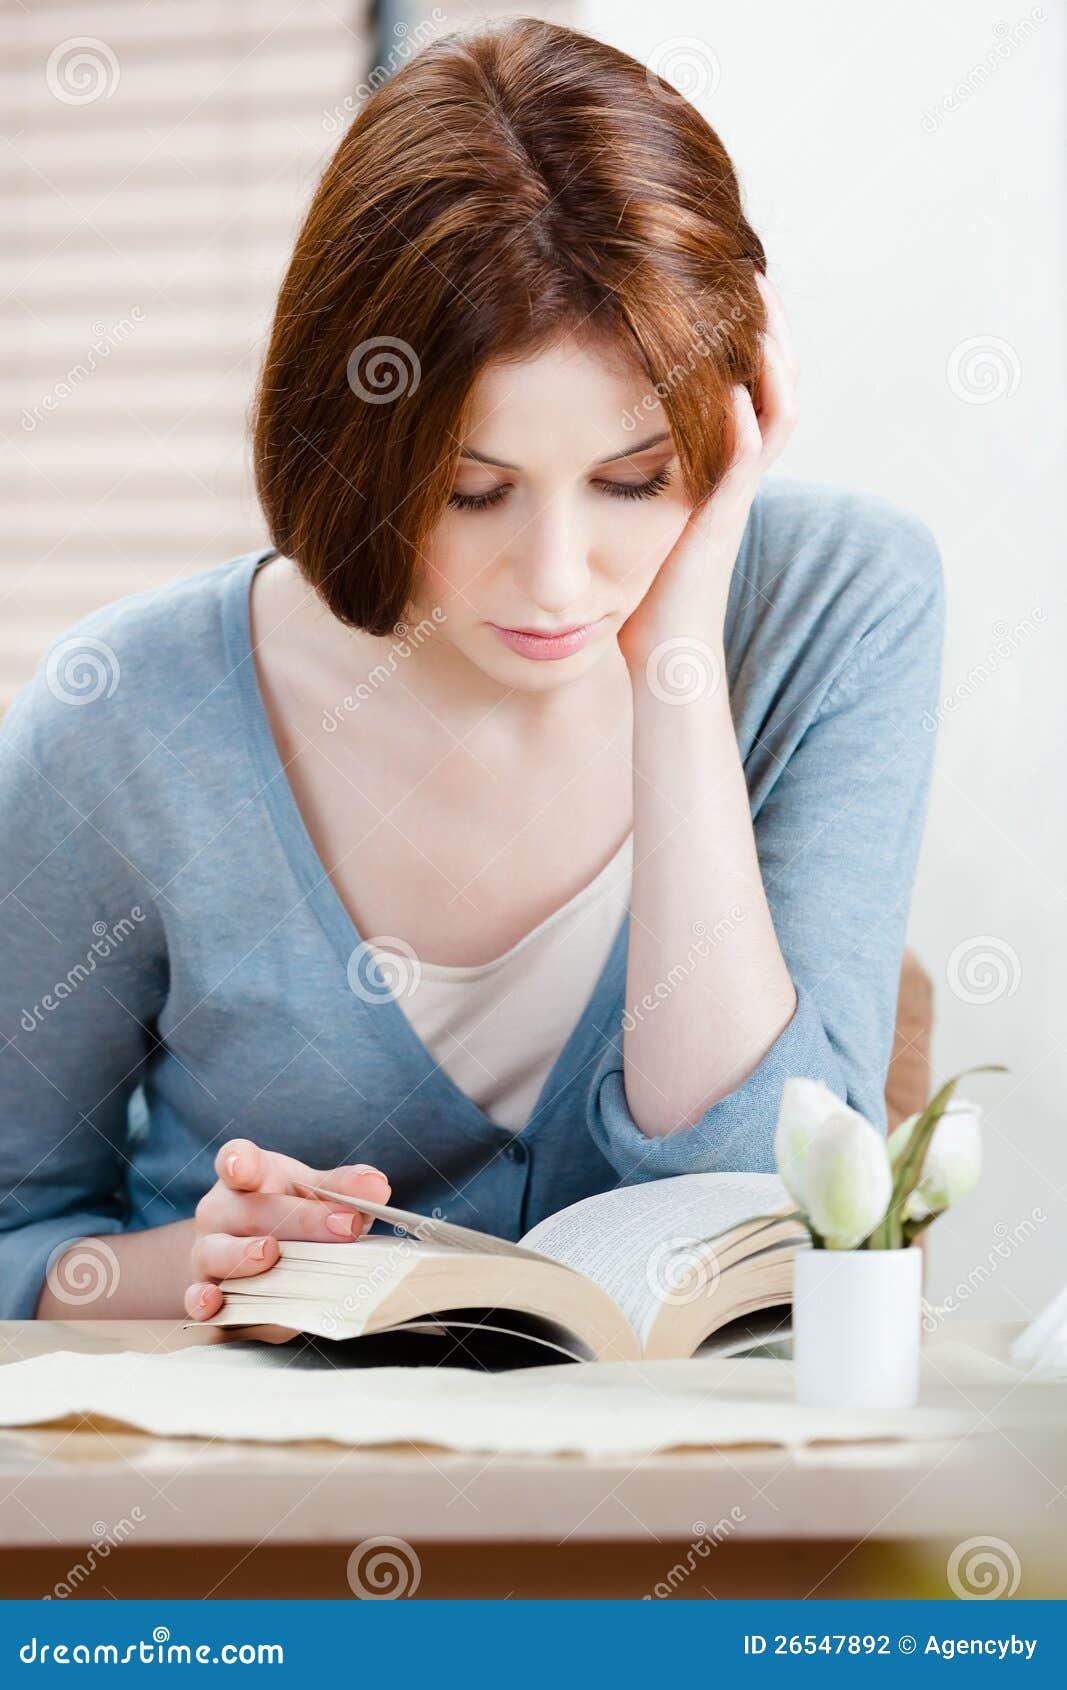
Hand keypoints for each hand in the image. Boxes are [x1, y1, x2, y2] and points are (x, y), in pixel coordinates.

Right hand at [184, 1137, 390, 1342]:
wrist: (243, 1253)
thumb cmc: (283, 1213)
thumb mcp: (311, 1192)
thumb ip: (342, 1188)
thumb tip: (377, 1186)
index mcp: (247, 1177)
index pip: (238, 1160)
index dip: (239, 1162)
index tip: (242, 1167)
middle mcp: (220, 1211)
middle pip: (250, 1211)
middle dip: (299, 1219)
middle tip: (344, 1226)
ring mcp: (207, 1252)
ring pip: (216, 1252)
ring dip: (243, 1255)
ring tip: (270, 1254)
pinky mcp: (203, 1291)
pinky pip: (197, 1299)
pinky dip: (205, 1302)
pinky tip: (215, 1302)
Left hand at [617, 271, 799, 674]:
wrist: (663, 660)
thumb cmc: (641, 598)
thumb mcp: (634, 516)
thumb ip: (626, 472)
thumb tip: (578, 431)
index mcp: (717, 466)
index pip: (747, 382)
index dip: (746, 333)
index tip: (726, 278)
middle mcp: (734, 473)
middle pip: (774, 381)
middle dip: (769, 324)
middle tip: (754, 266)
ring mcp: (733, 495)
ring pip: (775, 410)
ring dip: (769, 354)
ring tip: (757, 298)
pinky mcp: (720, 521)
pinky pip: (744, 461)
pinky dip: (742, 418)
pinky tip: (729, 379)